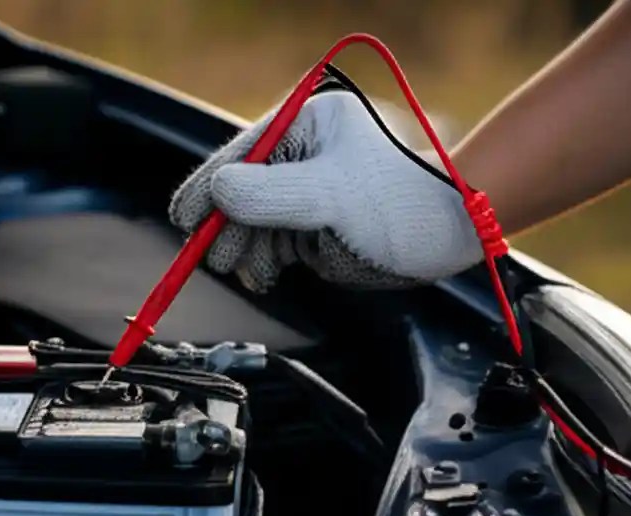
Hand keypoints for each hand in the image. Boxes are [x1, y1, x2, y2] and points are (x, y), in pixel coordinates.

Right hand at [169, 91, 481, 291]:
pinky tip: (266, 275)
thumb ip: (270, 195)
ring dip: (244, 250)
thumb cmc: (401, 207)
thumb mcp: (331, 197)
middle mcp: (298, 154)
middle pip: (238, 191)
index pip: (240, 154)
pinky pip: (265, 243)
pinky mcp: (307, 225)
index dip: (209, 187)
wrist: (446, 237)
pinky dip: (260, 263)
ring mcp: (301, 191)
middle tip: (221, 259)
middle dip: (228, 227)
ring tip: (256, 272)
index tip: (184, 218)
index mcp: (305, 125)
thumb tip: (217, 192)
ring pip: (247, 223)